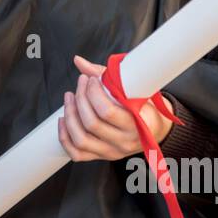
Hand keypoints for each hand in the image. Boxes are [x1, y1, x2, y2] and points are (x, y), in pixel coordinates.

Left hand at [58, 54, 173, 161]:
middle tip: (81, 83)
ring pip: (81, 140)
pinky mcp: (101, 156)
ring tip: (69, 98)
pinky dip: (65, 138)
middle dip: (80, 99)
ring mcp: (111, 152)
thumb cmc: (143, 105)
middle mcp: (123, 142)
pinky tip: (63, 120)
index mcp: (137, 125)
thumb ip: (105, 74)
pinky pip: (77, 154)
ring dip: (70, 116)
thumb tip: (78, 61)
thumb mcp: (131, 89)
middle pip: (91, 124)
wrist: (154, 128)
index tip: (91, 79)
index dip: (93, 93)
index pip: (106, 112)